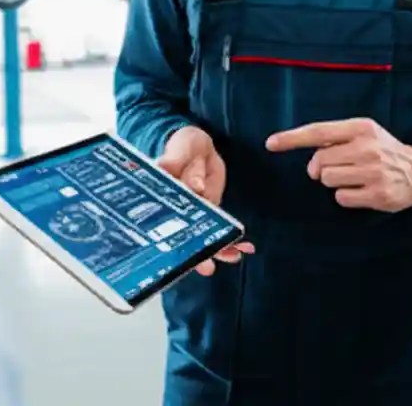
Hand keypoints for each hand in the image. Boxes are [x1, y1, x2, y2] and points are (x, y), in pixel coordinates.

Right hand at [159, 126, 254, 275]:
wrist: (198, 143)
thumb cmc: (182, 145)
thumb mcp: (179, 150)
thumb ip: (177, 163)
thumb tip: (184, 180)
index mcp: (164, 198)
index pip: (166, 223)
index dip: (172, 241)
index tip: (181, 256)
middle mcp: (178, 211)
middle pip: (186, 237)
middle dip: (198, 254)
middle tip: (207, 268)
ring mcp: (196, 213)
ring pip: (205, 237)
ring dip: (220, 250)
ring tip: (234, 257)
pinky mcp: (211, 210)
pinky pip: (221, 228)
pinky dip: (234, 239)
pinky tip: (247, 248)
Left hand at [266, 118, 411, 213]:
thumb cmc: (384, 151)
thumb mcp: (364, 133)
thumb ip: (336, 139)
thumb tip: (310, 160)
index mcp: (361, 128)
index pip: (318, 131)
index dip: (292, 138)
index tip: (270, 143)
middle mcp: (367, 147)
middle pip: (319, 162)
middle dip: (321, 168)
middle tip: (340, 167)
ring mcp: (373, 171)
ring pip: (327, 180)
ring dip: (334, 182)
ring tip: (354, 177)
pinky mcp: (377, 194)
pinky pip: (341, 198)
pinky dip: (345, 196)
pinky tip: (361, 190)